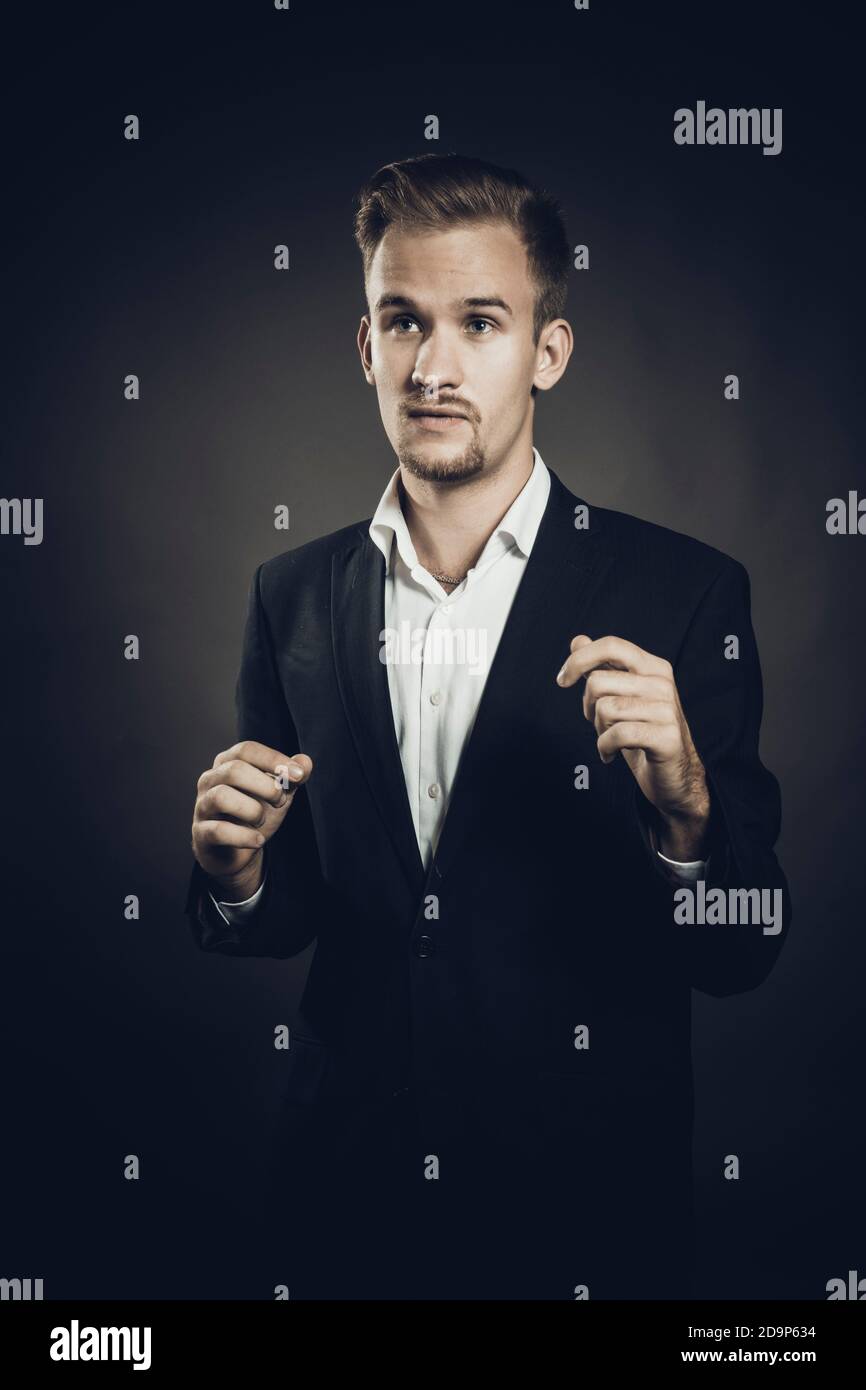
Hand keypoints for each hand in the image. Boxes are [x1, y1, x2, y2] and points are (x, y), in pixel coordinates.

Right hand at [191, 741, 312, 892]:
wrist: (237, 852)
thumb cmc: (255, 814)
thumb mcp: (279, 793)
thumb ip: (292, 776)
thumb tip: (305, 762)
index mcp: (227, 764)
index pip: (246, 750)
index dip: (273, 759)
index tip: (298, 775)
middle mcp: (210, 781)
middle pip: (234, 770)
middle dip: (266, 786)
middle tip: (280, 801)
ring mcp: (202, 806)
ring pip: (222, 797)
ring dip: (252, 810)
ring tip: (262, 820)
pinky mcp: (200, 834)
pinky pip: (218, 830)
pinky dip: (243, 836)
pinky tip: (258, 841)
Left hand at [556, 634, 710, 855]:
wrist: (673, 776)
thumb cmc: (642, 733)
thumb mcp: (619, 697)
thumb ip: (601, 667)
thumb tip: (578, 639)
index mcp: (654, 667)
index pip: (612, 645)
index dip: (580, 659)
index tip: (562, 680)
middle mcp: (663, 683)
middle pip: (598, 681)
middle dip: (588, 707)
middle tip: (599, 723)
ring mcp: (667, 710)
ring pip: (605, 709)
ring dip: (598, 730)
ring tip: (610, 739)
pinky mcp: (666, 737)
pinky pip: (617, 734)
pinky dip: (604, 748)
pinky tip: (610, 754)